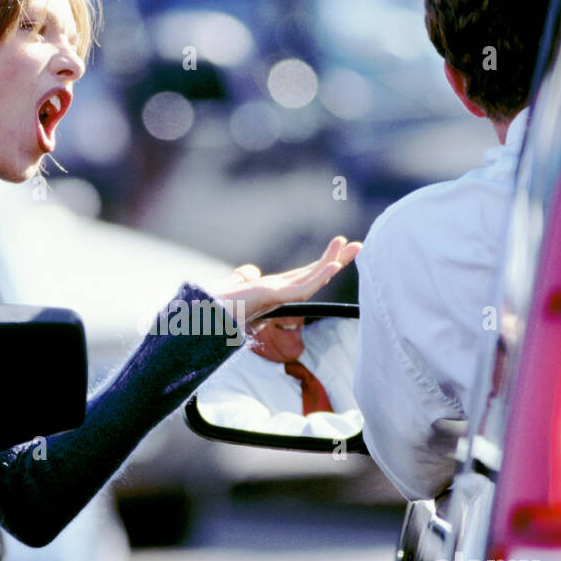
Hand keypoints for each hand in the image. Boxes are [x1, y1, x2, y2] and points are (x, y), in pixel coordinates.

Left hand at [212, 236, 360, 323]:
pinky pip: (301, 289)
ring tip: (351, 246)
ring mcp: (276, 296)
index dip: (322, 264)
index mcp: (273, 291)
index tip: (340, 249)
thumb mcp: (234, 285)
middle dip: (336, 260)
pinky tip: (332, 266)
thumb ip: (244, 278)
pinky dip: (318, 277)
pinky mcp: (270, 297)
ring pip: (312, 279)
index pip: (303, 275)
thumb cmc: (215, 305)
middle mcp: (278, 294)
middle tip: (358, 245)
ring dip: (332, 263)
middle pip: (313, 275)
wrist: (202, 315)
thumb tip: (250, 272)